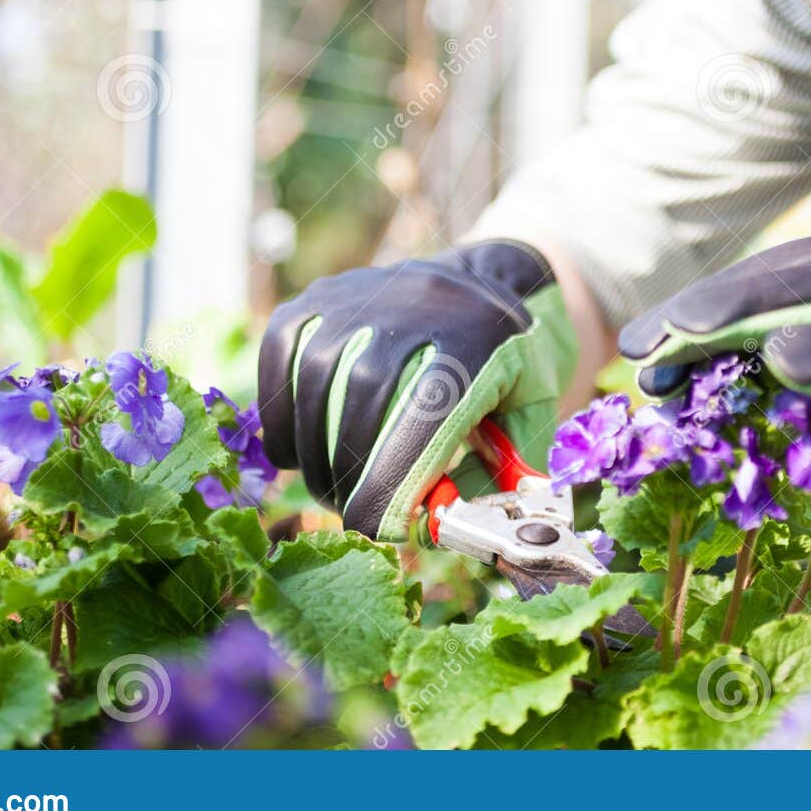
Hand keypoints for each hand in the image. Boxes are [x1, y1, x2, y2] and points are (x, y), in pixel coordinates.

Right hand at [258, 240, 576, 539]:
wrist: (491, 282)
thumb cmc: (514, 367)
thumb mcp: (532, 416)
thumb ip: (497, 475)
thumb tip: (438, 528)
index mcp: (483, 339)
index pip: (430, 410)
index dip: (395, 475)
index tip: (374, 527)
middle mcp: (420, 303)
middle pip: (366, 392)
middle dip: (350, 467)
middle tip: (350, 511)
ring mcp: (367, 291)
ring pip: (317, 372)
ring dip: (310, 444)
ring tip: (326, 487)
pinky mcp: (325, 292)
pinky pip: (284, 348)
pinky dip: (279, 406)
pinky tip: (293, 448)